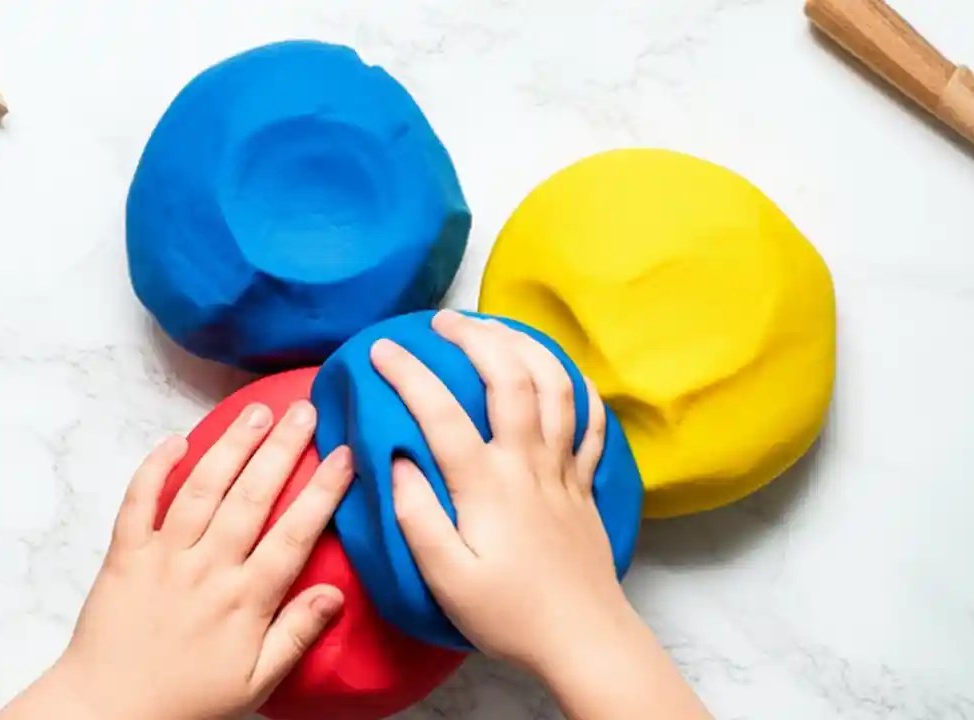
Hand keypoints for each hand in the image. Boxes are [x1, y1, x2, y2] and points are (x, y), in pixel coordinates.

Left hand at [0, 401, 353, 719]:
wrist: (108, 712)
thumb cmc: (186, 702)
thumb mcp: (255, 683)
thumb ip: (296, 635)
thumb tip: (336, 593)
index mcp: (245, 600)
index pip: (294, 534)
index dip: (323, 491)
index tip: (346, 454)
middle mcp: (206, 569)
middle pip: (251, 497)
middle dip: (282, 449)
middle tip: (306, 410)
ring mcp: (162, 557)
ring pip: (201, 489)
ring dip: (230, 446)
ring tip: (256, 413)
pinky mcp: (124, 555)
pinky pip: (137, 501)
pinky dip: (154, 467)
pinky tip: (175, 439)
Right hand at [370, 309, 620, 671]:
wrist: (583, 638)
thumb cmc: (508, 613)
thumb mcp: (445, 578)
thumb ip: (417, 517)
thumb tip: (396, 461)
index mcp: (486, 485)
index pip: (440, 412)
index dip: (408, 374)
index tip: (382, 350)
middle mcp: (528, 464)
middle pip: (509, 377)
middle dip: (474, 338)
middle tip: (442, 321)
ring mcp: (563, 469)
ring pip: (556, 387)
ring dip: (526, 346)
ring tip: (497, 328)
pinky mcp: (586, 484)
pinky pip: (591, 422)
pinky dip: (579, 389)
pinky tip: (563, 375)